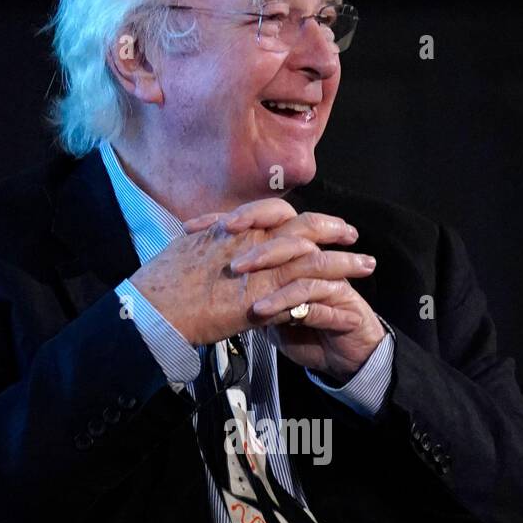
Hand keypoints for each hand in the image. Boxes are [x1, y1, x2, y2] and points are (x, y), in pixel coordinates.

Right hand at [125, 199, 374, 346]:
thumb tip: (214, 234)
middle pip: (306, 228)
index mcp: (237, 230)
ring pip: (315, 260)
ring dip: (345, 263)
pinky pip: (306, 296)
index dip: (304, 216)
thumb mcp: (190, 249)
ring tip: (366, 266)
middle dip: (334, 230)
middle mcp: (254, 243)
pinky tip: (347, 301)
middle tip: (353, 235)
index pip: (281, 214)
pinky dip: (330, 297)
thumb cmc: (163, 283)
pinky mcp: (265, 300)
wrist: (155, 307)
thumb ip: (210, 240)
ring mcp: (261, 271)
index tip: (322, 221)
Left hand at [227, 233, 386, 381]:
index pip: (277, 222)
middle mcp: (317, 260)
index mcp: (299, 255)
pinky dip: (287, 304)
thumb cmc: (309, 332)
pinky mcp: (343, 302)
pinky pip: (313, 298)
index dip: (250, 218)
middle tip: (234, 264)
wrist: (345, 358)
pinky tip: (264, 313)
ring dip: (272, 276)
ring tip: (244, 288)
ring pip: (304, 264)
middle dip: (260, 246)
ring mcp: (331, 279)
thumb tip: (221, 283)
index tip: (220, 227)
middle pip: (292, 236)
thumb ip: (254, 296)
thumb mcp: (272, 314)